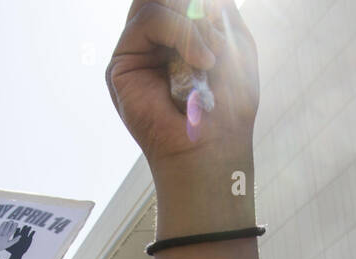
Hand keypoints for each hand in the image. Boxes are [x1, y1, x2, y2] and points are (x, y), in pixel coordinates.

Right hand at [107, 0, 257, 179]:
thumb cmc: (228, 105)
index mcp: (177, 32)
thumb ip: (214, 6)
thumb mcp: (234, 41)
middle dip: (196, 8)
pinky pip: (149, 19)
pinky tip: (200, 60)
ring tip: (211, 58)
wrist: (214, 147)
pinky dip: (180, 32)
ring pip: (157, 1)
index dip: (201, 2)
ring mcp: (136, 50)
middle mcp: (153, 39)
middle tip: (218, 40)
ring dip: (193, 24)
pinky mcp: (122, 63)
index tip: (220, 23)